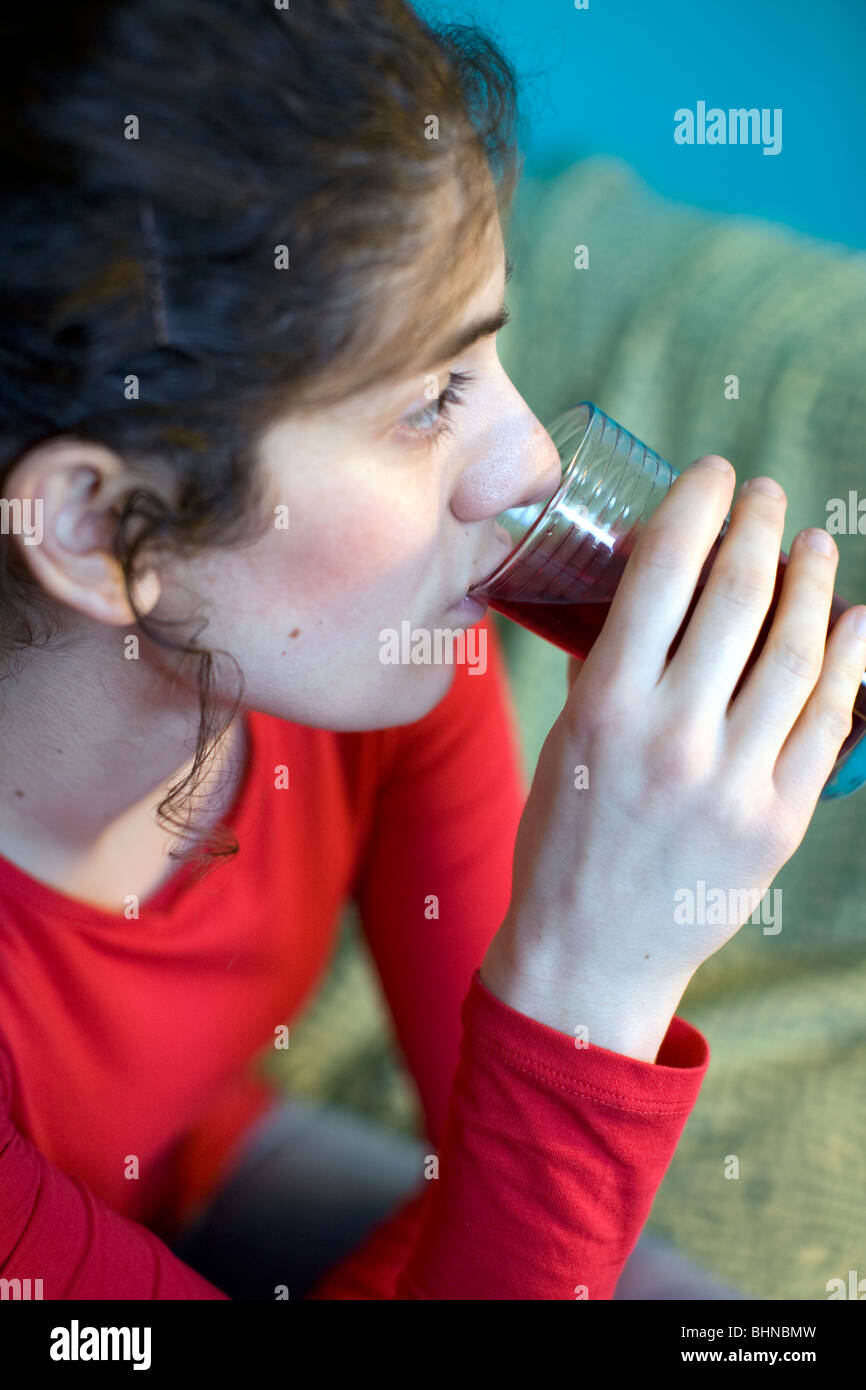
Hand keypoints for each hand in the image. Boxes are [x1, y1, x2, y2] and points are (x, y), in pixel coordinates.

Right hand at [483, 456, 865, 1057]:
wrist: (590, 949)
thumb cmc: (565, 834)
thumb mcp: (566, 738)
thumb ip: (611, 665)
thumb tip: (654, 589)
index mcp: (605, 706)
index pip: (663, 573)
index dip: (697, 505)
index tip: (714, 473)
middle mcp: (672, 736)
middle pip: (737, 598)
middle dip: (757, 526)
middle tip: (766, 495)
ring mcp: (733, 781)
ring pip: (795, 652)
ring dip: (812, 582)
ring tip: (813, 544)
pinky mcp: (778, 821)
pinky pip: (830, 722)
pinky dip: (851, 660)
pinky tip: (856, 618)